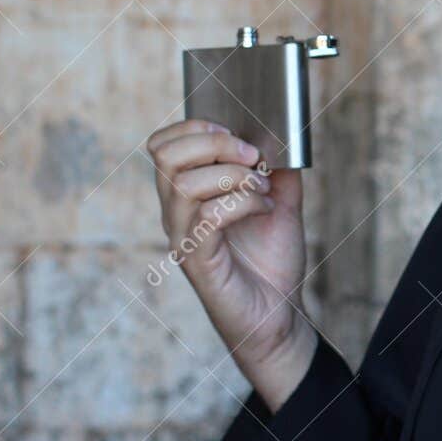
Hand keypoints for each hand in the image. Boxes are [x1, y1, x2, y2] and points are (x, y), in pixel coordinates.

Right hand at [147, 118, 315, 408]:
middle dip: (215, 143)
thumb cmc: (272, 261)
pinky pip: (207, 216)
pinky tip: (264, 208)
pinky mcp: (196, 259)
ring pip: (183, 183)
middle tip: (252, 158)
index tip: (236, 135)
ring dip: (233, 176)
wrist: (279, 312)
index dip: (195, 128)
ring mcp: (182, 236)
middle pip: (164, 155)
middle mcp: (175, 213)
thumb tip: (279, 137)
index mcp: (187, 194)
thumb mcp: (280, 200)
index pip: (161, 145)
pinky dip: (242, 202)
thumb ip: (276, 168)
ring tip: (262, 189)